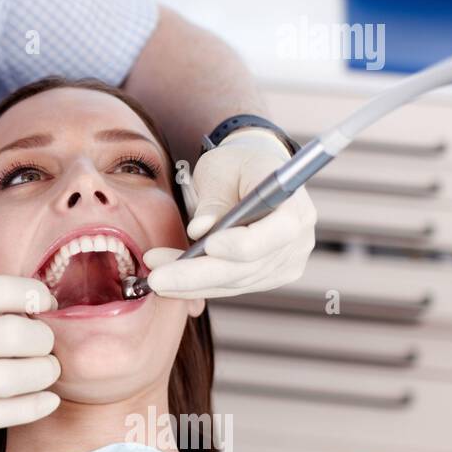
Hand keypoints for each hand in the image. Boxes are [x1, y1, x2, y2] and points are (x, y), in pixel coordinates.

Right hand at [0, 276, 62, 448]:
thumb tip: (3, 309)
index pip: (10, 291)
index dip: (37, 296)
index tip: (43, 303)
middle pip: (25, 336)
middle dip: (44, 338)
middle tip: (42, 342)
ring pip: (23, 377)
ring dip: (44, 372)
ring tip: (44, 370)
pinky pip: (4, 414)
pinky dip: (34, 407)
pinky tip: (45, 400)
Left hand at [141, 128, 316, 298]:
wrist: (254, 173)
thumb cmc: (238, 164)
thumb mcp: (222, 168)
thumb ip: (213, 200)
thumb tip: (199, 230)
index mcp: (295, 206)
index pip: (276, 234)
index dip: (242, 244)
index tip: (207, 245)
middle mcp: (297, 240)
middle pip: (247, 267)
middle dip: (198, 275)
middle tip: (157, 278)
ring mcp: (285, 263)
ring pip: (234, 282)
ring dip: (190, 283)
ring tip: (154, 276)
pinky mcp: (267, 276)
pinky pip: (231, 286)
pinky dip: (198, 286)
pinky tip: (170, 283)